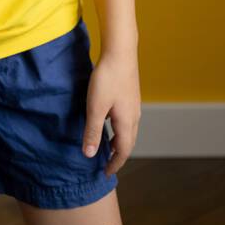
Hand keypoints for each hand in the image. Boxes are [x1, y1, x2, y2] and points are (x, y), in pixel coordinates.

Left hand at [82, 45, 140, 176]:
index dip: (115, 164)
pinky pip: (126, 119)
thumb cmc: (107, 79)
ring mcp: (133, 105)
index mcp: (127, 122)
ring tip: (106, 145)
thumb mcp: (96, 107)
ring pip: (128, 130)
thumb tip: (90, 155)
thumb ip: (93, 132)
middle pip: (128, 142)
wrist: (120, 51)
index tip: (105, 173)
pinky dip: (118, 128)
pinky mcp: (130, 95)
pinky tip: (108, 121)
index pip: (124, 151)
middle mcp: (134, 116)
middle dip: (118, 155)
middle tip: (106, 163)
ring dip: (118, 141)